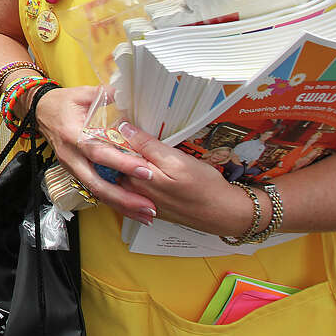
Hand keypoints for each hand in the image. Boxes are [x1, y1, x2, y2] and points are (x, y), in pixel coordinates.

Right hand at [33, 86, 160, 224]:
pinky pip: (94, 190)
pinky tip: (131, 208)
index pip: (99, 153)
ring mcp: (71, 167)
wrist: (38, 111)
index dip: (122, 163)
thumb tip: (130, 93)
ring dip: (121, 205)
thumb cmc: (61, 102)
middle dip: (124, 197)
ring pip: (96, 192)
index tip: (145, 170)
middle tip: (148, 205)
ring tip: (146, 213)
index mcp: (72, 135)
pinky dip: (114, 201)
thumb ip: (107, 94)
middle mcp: (70, 156)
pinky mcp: (74, 173)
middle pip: (97, 183)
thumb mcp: (83, 93)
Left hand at [115, 122, 258, 236]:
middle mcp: (132, 191)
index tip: (117, 122)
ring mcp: (139, 200)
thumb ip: (146, 145)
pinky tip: (149, 168)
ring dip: (127, 162)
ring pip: (124, 174)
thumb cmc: (203, 186)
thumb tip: (124, 128)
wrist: (223, 213)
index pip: (112, 152)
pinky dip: (135, 175)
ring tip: (143, 150)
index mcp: (135, 177)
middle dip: (118, 148)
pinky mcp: (147, 206)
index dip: (113, 134)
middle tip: (130, 133)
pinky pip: (133, 186)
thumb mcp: (176, 159)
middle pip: (115, 164)